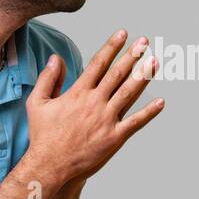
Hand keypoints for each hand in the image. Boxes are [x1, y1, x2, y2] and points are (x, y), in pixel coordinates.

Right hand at [25, 29, 165, 185]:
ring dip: (143, 76)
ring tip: (154, 61)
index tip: (123, 33)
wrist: (50, 166)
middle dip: (132, 55)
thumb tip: (55, 58)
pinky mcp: (115, 138)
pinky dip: (149, 112)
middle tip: (144, 41)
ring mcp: (106, 120)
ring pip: (129, 93)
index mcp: (78, 92)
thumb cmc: (42, 136)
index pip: (98, 63)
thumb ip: (48, 79)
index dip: (112, 46)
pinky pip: (136, 122)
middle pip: (117, 73)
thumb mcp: (38, 103)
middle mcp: (95, 102)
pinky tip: (161, 102)